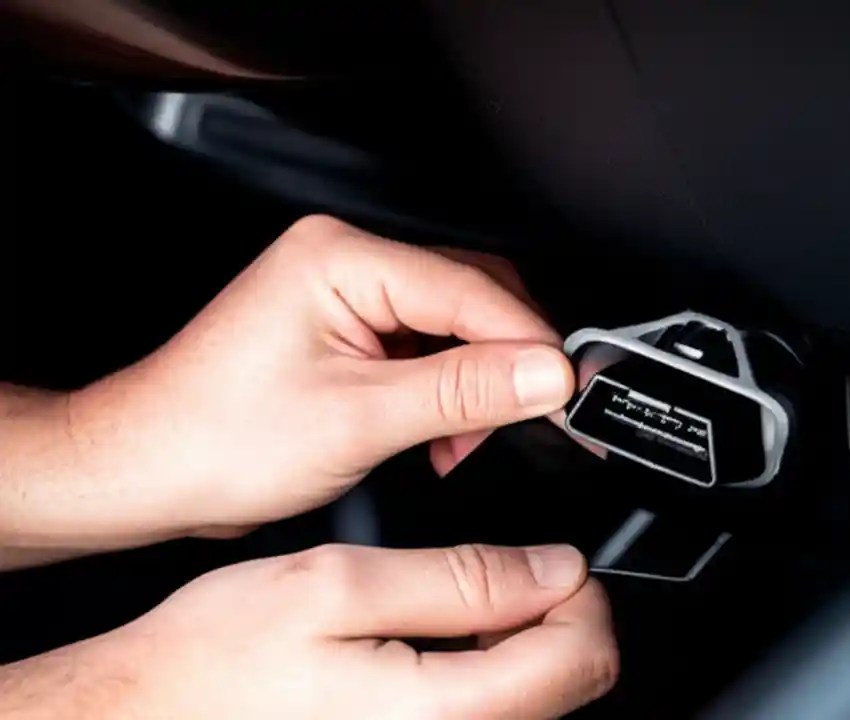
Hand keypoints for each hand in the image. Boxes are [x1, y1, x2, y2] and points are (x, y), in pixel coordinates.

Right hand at [0, 543, 618, 718]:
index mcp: (443, 716)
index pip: (583, 659)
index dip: (585, 596)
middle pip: (569, 691)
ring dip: (518, 653)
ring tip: (452, 612)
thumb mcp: (337, 584)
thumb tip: (554, 569)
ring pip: (532, 710)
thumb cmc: (211, 664)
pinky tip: (432, 653)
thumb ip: (461, 579)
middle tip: (506, 578)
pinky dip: (482, 682)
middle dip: (555, 624)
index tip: (558, 564)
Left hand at [18, 215, 572, 546]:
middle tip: (531, 418)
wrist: (145, 473)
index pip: (470, 289)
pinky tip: (441, 438)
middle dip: (505, 364)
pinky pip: (427, 350)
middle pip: (472, 297)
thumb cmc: (214, 439)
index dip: (528, 343)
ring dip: (477, 386)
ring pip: (455, 327)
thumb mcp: (358, 418)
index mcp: (340, 258)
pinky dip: (448, 395)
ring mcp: (345, 297)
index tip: (565, 393)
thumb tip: (543, 374)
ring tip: (464, 442)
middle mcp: (344, 262)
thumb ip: (463, 391)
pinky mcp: (347, 333)